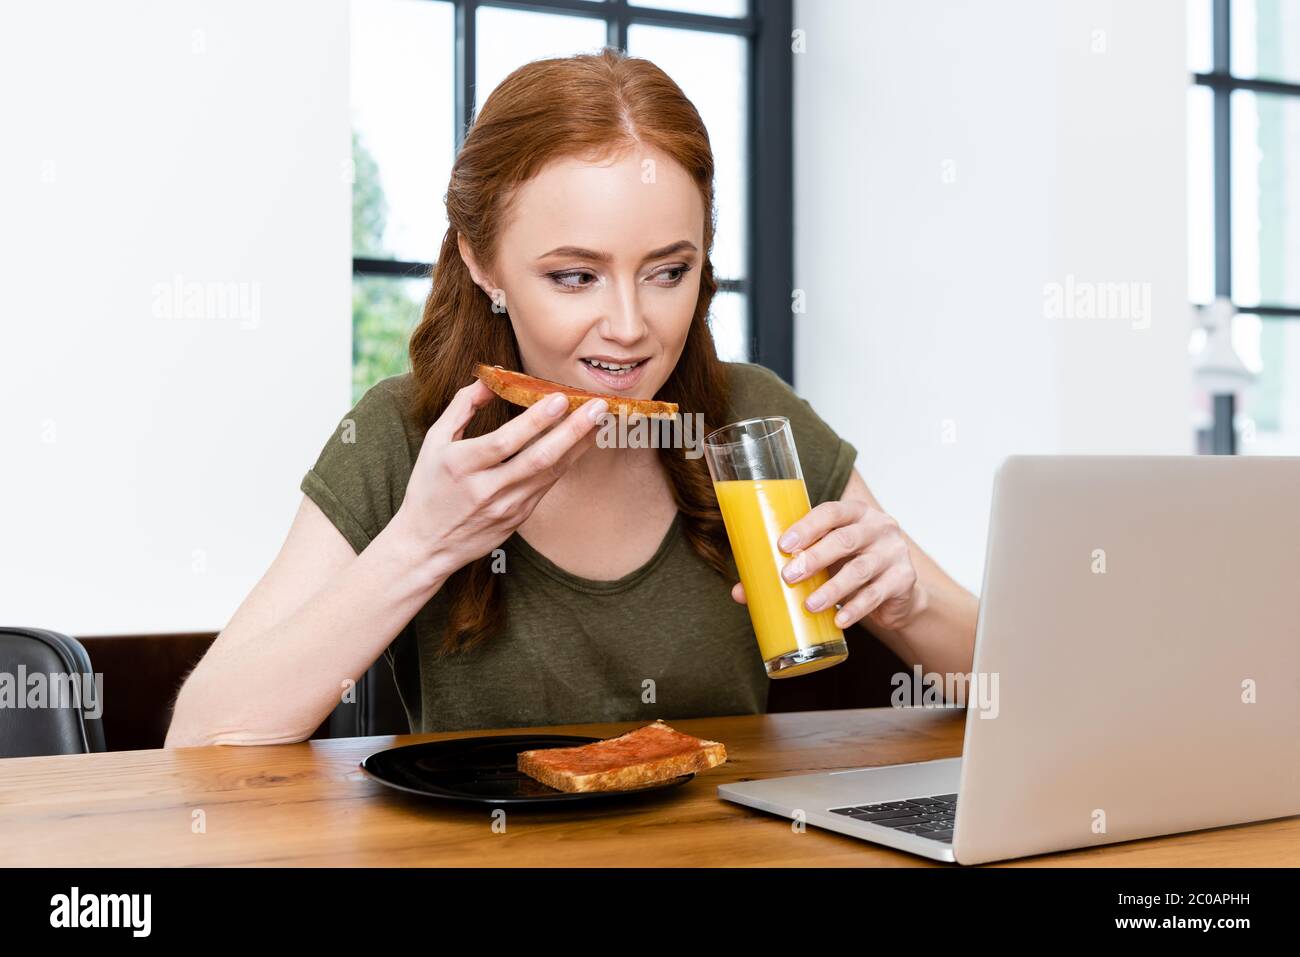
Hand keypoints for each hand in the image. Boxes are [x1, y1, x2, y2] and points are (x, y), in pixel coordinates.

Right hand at [392, 380, 605, 579]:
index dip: (535, 421)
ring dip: (578, 446)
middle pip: (537, 459)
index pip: (505, 442)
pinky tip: (581, 443)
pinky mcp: (519, 518)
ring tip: (599, 421)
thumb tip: (489, 380)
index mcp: (462, 466)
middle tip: (598, 407)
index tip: (559, 398)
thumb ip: (462, 407)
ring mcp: (506, 507)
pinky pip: (547, 485)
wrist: (427, 544)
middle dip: (572, 431)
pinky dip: (566, 462)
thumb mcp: (434, 442)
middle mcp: (486, 489)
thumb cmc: (429, 487)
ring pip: (550, 474)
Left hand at [730, 500, 925, 630]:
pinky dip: (856, 609)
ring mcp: (894, 552)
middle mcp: (878, 526)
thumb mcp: (824, 561)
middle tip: (789, 577)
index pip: (831, 511)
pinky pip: (877, 594)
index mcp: (854, 513)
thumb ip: (789, 568)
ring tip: (810, 605)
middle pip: (844, 539)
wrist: (897, 590)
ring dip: (832, 589)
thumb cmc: (849, 566)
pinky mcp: (904, 580)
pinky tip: (839, 620)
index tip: (783, 546)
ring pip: (860, 569)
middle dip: (814, 558)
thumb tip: (741, 592)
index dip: (807, 527)